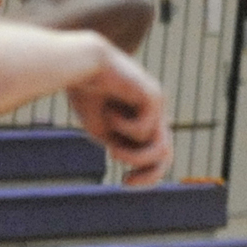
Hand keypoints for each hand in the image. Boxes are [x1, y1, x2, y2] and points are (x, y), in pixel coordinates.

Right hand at [67, 46, 172, 185]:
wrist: (80, 63)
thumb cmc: (87, 93)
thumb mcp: (103, 130)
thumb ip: (122, 146)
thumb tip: (138, 164)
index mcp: (144, 120)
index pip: (158, 154)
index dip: (148, 175)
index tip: (124, 183)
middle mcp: (155, 113)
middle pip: (167, 155)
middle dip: (151, 175)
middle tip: (126, 182)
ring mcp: (157, 105)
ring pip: (160, 148)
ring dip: (133, 156)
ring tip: (113, 149)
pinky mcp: (154, 97)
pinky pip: (143, 129)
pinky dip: (122, 127)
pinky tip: (110, 109)